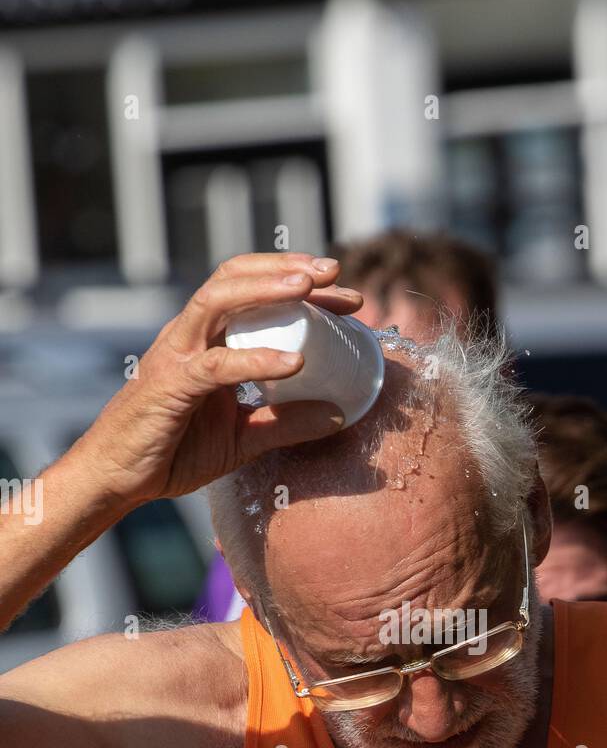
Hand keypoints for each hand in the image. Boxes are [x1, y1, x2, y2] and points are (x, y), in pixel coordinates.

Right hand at [74, 252, 363, 505]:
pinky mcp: (170, 384)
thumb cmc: (172, 452)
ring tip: (311, 288)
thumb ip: (286, 424)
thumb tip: (338, 415)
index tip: (347, 297)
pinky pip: (216, 365)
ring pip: (219, 299)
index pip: (254, 292)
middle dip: (287, 268)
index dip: (299, 283)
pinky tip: (295, 363)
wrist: (118, 479)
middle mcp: (190, 335)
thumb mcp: (243, 439)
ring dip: (267, 288)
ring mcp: (177, 354)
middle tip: (335, 271)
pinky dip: (256, 359)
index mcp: (207, 340)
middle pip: (237, 278)